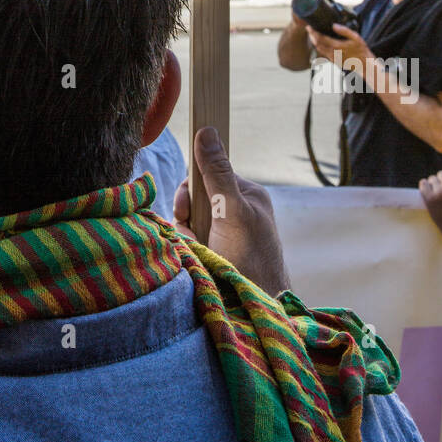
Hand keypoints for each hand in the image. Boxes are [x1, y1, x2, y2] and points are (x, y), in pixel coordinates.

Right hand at [173, 127, 290, 296]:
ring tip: (200, 255)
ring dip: (187, 238)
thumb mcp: (231, 211)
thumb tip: (206, 129)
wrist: (255, 312)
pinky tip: (199, 264)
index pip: (206, 175)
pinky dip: (190, 253)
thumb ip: (216, 172)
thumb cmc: (250, 260)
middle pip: (195, 200)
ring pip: (190, 223)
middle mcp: (239, 212)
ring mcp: (229, 235)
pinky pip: (192, 243)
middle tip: (196, 238)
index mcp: (247, 195)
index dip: (190, 191)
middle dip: (187, 220)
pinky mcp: (219, 255)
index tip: (187, 210)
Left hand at [308, 23, 371, 69]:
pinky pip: (324, 53)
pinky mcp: (334, 61)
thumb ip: (345, 31)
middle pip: (317, 44)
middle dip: (312, 36)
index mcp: (336, 46)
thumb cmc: (361, 50)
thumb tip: (334, 25)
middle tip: (309, 29)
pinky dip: (320, 47)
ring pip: (319, 49)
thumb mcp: (356, 37)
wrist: (365, 65)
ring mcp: (332, 58)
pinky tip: (322, 42)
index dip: (313, 32)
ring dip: (315, 42)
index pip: (320, 38)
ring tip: (314, 34)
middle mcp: (332, 53)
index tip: (309, 27)